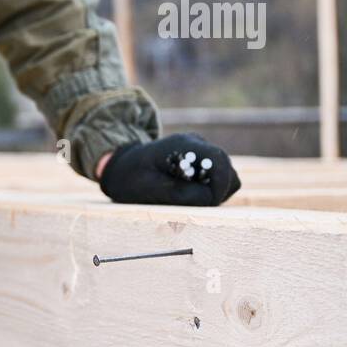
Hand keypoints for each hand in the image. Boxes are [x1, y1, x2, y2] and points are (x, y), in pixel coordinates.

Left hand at [98, 133, 240, 205]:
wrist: (120, 167)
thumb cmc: (130, 178)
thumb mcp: (149, 188)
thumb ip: (180, 194)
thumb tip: (211, 200)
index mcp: (183, 145)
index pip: (218, 160)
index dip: (221, 183)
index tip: (211, 202)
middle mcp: (196, 144)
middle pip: (227, 169)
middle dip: (217, 190)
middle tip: (194, 202)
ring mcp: (199, 152)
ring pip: (225, 175)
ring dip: (214, 191)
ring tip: (187, 197)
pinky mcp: (199, 162)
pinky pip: (216, 179)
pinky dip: (209, 190)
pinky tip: (188, 193)